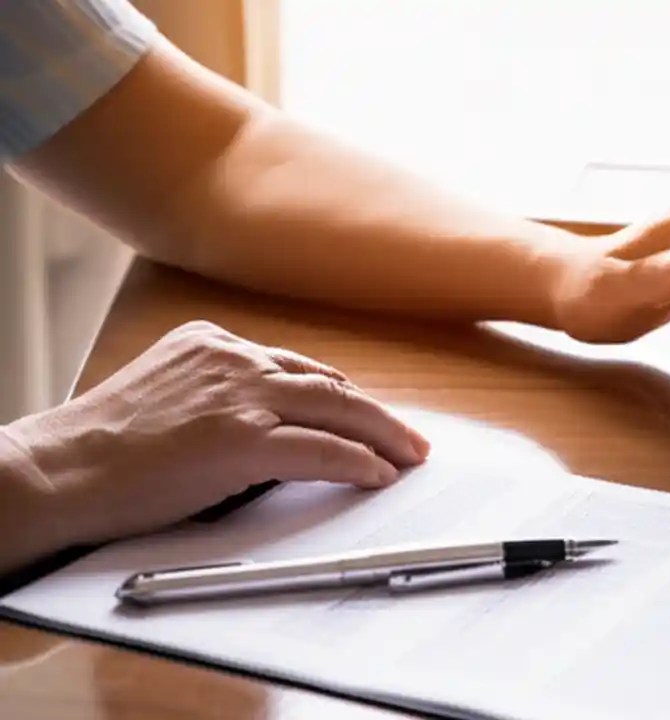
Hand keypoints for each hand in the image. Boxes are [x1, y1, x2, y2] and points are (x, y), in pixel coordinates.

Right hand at [1, 321, 428, 553]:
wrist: (58, 471)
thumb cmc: (103, 446)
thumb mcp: (168, 396)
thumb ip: (219, 397)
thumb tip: (269, 428)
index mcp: (213, 343)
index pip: (298, 367)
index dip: (340, 394)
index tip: (363, 411)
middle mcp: (234, 360)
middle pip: (329, 383)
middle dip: (376, 414)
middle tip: (409, 437)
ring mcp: (240, 396)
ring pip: (337, 408)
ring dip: (382, 435)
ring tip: (409, 455)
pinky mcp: (242, 439)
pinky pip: (321, 449)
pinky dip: (357, 462)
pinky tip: (378, 473)